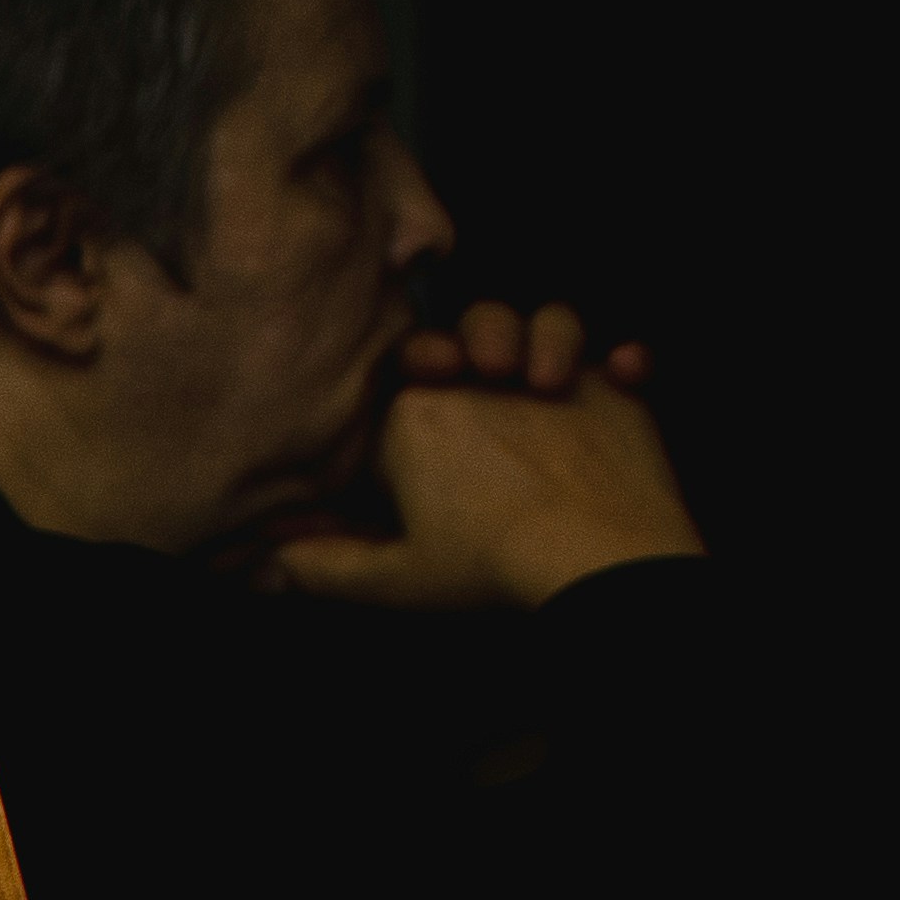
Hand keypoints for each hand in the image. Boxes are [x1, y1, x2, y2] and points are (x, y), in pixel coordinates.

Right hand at [267, 306, 705, 610]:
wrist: (597, 553)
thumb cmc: (492, 564)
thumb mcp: (392, 578)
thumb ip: (325, 564)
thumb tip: (277, 560)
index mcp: (413, 415)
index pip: (391, 403)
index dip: (398, 427)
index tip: (409, 466)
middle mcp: (481, 378)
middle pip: (458, 339)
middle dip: (455, 352)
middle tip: (472, 387)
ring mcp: (553, 374)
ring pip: (540, 322)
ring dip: (537, 339)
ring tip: (536, 378)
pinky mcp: (613, 387)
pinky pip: (617, 358)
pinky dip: (622, 366)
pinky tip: (621, 377)